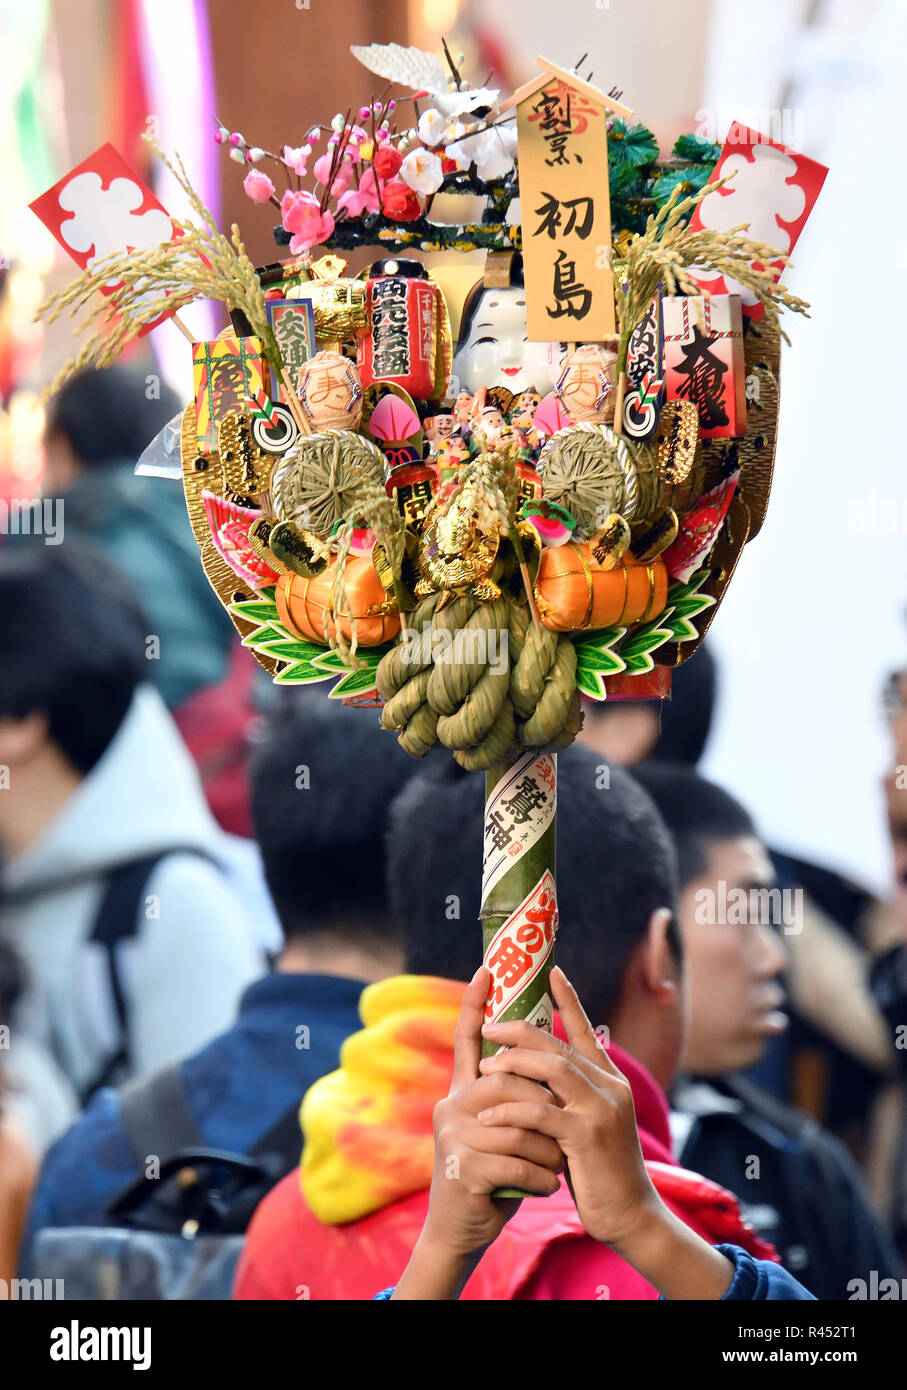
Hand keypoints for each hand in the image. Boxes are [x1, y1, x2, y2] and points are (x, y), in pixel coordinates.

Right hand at [393, 966, 561, 1298]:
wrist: (464, 1230)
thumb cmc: (494, 1175)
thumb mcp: (506, 1130)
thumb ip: (517, 1096)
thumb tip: (549, 1056)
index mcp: (464, 1092)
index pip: (467, 1039)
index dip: (474, 1003)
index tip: (487, 966)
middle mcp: (452, 1105)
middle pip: (511, 1081)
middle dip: (548, 1110)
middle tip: (565, 1135)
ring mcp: (452, 1135)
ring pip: (521, 1122)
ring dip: (551, 1150)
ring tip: (559, 1168)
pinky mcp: (461, 1168)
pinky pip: (519, 1160)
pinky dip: (544, 1177)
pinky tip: (548, 1189)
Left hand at [477, 965, 660, 1250]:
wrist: (631, 1216)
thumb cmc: (602, 1172)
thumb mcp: (588, 1125)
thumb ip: (571, 1097)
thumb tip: (537, 1074)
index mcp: (611, 1081)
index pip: (588, 1030)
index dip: (570, 1000)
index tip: (552, 972)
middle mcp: (610, 1087)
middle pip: (560, 1044)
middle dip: (520, 1030)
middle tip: (488, 1026)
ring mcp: (601, 1110)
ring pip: (552, 1069)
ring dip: (512, 1064)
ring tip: (482, 1068)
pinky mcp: (587, 1137)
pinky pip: (540, 1113)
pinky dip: (509, 1111)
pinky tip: (485, 1116)